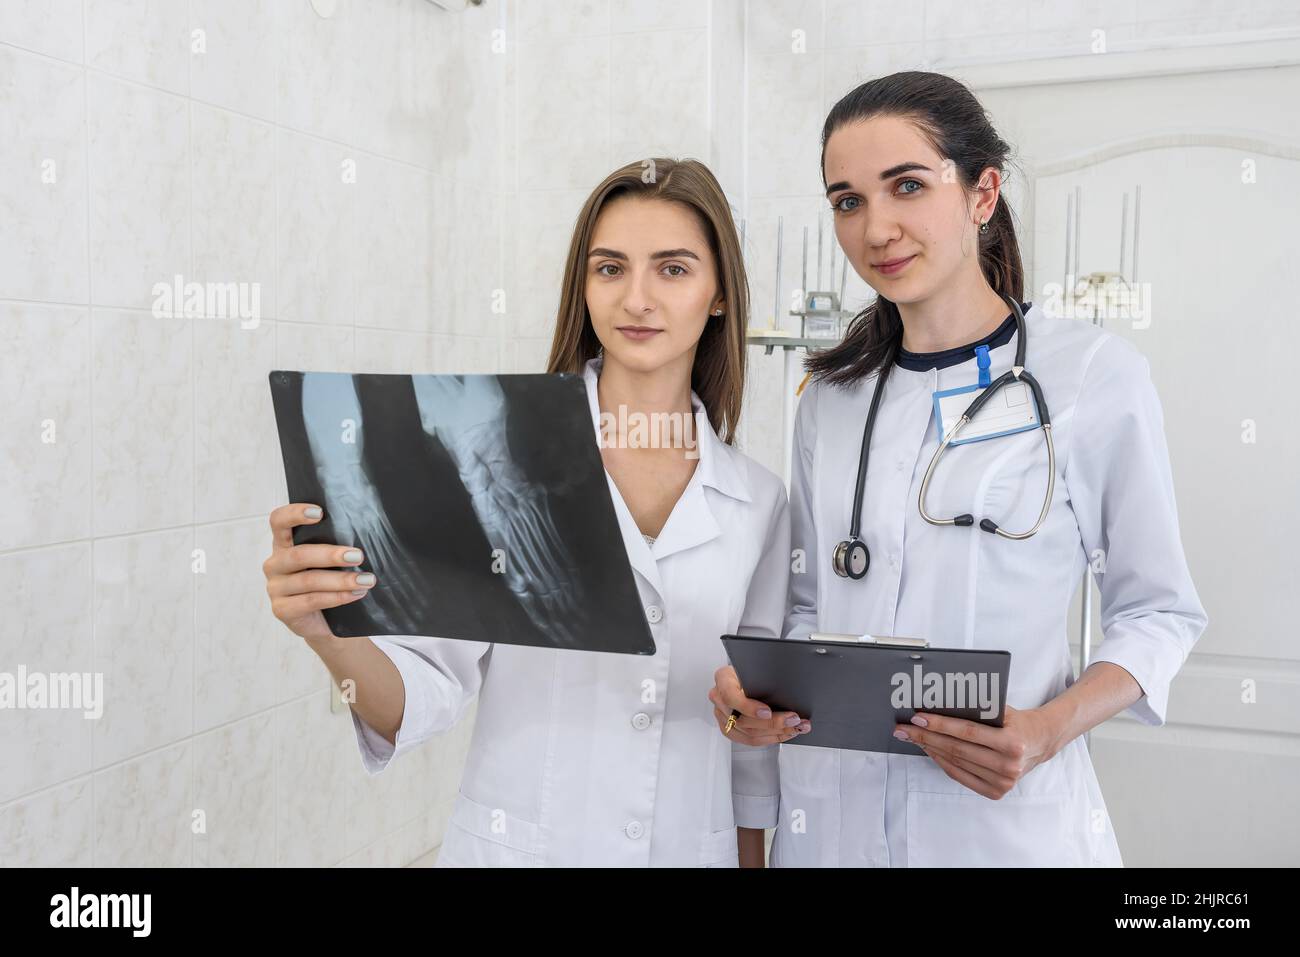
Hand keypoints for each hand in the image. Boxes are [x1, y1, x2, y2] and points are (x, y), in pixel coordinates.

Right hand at [262, 503, 374, 641]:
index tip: (319, 512)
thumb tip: (366, 533)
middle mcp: (275, 564)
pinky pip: (311, 601)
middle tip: (358, 556)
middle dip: (331, 555)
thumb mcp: (329, 562)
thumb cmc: (328, 582)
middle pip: (298, 555)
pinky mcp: (281, 610)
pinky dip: (337, 597)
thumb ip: (335, 545)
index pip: (279, 522)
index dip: (294, 514)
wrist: (324, 621)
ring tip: (366, 580)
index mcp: (284, 544)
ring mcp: (275, 588)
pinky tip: (355, 594)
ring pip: (309, 580)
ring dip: (341, 580)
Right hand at [707, 665, 809, 745]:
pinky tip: (785, 733)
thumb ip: (764, 680)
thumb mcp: (756, 668)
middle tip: (793, 719)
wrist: (745, 676)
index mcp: (723, 679)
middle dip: (773, 722)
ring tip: (795, 727)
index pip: (731, 696)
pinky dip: (770, 738)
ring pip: (748, 733)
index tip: (768, 712)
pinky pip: (749, 740)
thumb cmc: (751, 671)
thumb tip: (786, 694)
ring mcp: (723, 716)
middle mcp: (719, 698)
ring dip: (776, 733)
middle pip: (743, 720)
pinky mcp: (730, 729)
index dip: (749, 708)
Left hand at [893, 705, 1061, 798]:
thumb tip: (936, 704)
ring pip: (955, 763)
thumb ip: (975, 709)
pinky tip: (928, 750)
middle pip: (956, 749)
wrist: (1040, 742)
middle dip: (925, 737)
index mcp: (1012, 743)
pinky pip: (959, 775)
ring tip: (912, 737)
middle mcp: (1008, 766)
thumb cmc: (1016, 721)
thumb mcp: (1001, 710)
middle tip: (903, 729)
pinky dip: (941, 762)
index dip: (939, 725)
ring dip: (929, 749)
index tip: (917, 718)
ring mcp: (1002, 783)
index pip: (967, 732)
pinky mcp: (995, 792)